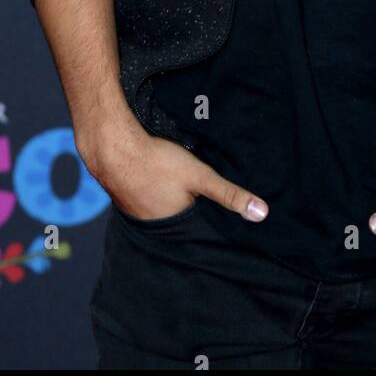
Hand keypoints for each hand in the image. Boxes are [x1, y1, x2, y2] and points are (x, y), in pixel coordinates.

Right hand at [78, 117, 269, 223]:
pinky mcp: (125, 197)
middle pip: (180, 220)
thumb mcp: (200, 176)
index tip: (220, 216)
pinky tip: (157, 182)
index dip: (209, 220)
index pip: (199, 229)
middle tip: (197, 197)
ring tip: (177, 189)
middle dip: (190, 212)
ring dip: (170, 201)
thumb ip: (229, 194)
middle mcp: (154, 226)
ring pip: (162, 209)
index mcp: (174, 226)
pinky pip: (146, 200)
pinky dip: (154, 194)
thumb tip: (262, 214)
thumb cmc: (158, 161)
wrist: (113, 146)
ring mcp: (136, 213)